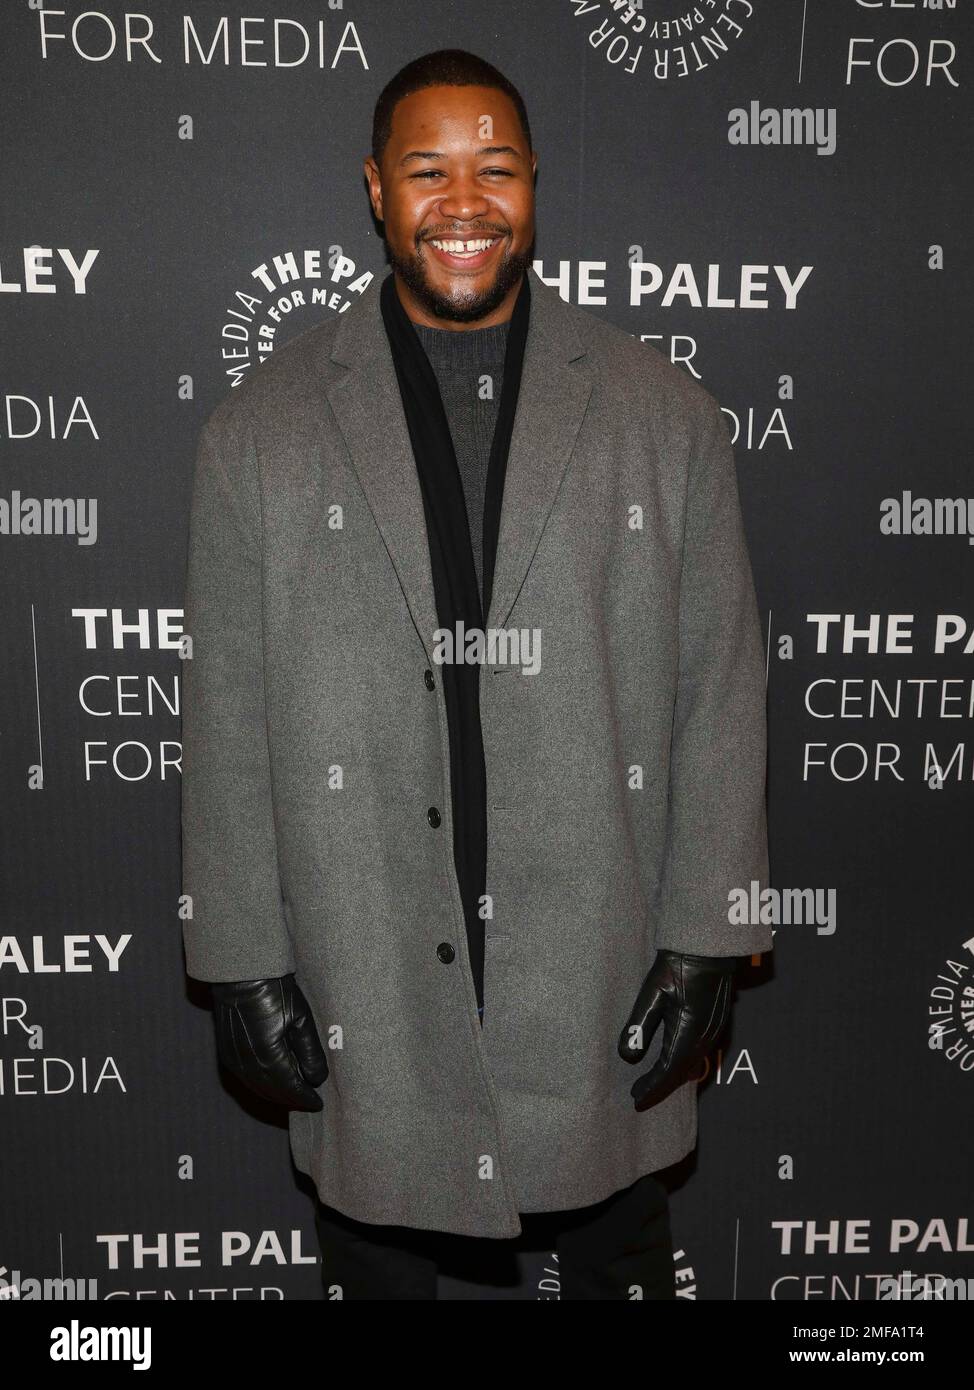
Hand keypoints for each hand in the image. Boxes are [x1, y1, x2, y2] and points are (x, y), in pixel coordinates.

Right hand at [210, 974, 327, 1110]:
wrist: (240, 974)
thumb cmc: (274, 991)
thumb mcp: (301, 1018)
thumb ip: (310, 1052)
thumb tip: (317, 1079)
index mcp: (268, 1058)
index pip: (290, 1089)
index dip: (305, 1099)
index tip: (319, 1103)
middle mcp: (248, 1065)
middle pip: (273, 1093)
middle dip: (292, 1099)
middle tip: (309, 1101)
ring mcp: (234, 1061)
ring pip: (258, 1089)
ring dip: (277, 1094)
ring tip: (295, 1094)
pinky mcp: (226, 1054)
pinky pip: (247, 1079)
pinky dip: (263, 1085)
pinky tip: (274, 1082)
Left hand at [618, 951, 737, 1111]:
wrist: (708, 947)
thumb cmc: (677, 966)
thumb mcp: (652, 993)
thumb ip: (639, 1026)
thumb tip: (627, 1057)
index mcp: (688, 1034)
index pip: (667, 1072)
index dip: (651, 1089)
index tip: (636, 1100)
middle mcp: (704, 1038)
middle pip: (681, 1073)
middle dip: (660, 1086)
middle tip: (639, 1095)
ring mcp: (714, 1031)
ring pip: (692, 1065)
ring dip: (672, 1076)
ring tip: (652, 1082)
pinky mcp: (717, 1023)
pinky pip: (699, 1054)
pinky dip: (683, 1064)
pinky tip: (673, 1061)